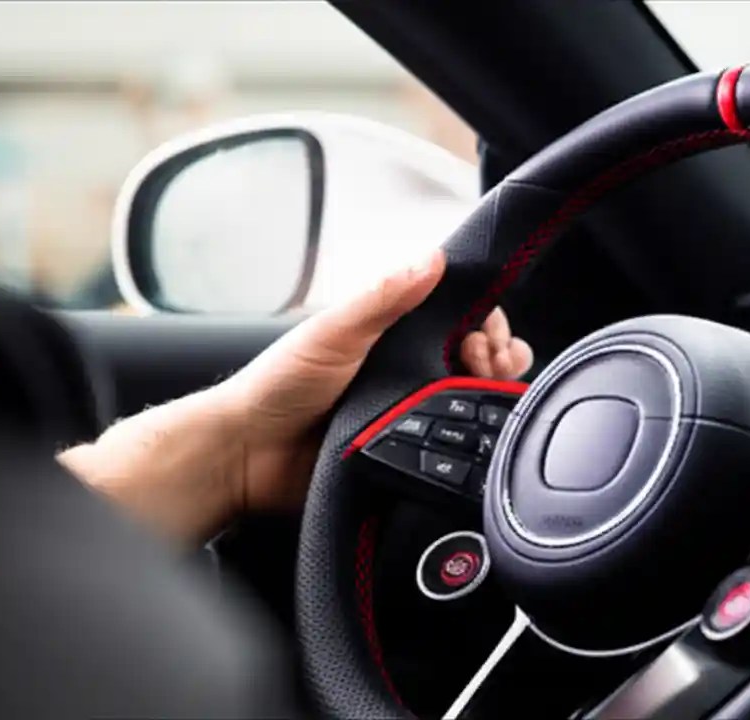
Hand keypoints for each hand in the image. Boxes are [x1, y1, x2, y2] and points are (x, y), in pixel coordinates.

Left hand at [62, 250, 532, 540]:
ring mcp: (416, 416)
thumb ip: (383, 298)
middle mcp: (414, 373)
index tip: (487, 336)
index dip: (488, 324)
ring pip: (477, 404)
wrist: (248, 456)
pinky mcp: (413, 457)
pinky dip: (476, 441)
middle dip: (501, 358)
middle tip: (485, 364)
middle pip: (482, 361)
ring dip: (493, 396)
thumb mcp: (334, 332)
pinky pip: (457, 451)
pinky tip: (479, 435)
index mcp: (398, 337)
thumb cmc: (280, 384)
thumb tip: (434, 259)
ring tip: (484, 394)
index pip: (465, 320)